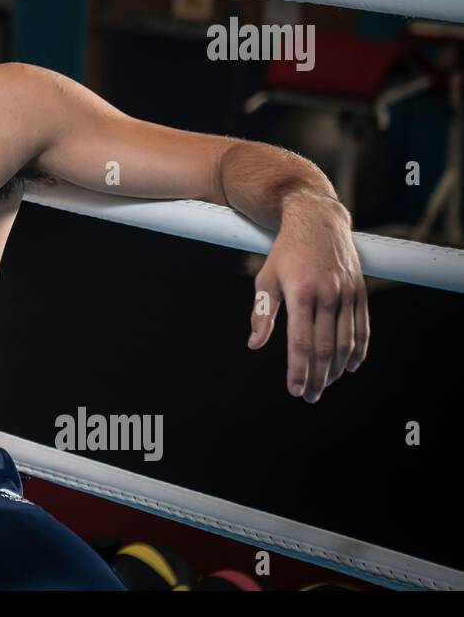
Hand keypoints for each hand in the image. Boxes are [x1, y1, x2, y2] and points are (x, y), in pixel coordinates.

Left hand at [247, 192, 368, 401]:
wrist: (317, 220)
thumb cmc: (285, 252)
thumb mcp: (266, 278)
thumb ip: (262, 313)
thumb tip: (254, 344)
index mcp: (301, 293)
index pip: (300, 342)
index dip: (298, 370)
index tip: (294, 390)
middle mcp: (328, 294)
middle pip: (324, 348)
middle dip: (317, 377)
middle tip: (309, 396)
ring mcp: (348, 293)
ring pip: (346, 342)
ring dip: (336, 368)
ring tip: (325, 384)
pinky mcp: (360, 291)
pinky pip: (363, 327)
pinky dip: (358, 350)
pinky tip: (349, 366)